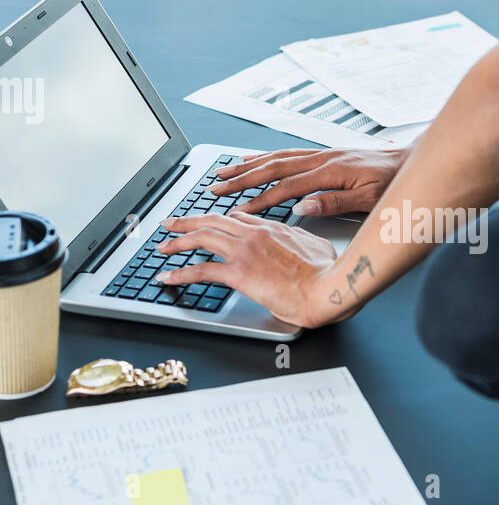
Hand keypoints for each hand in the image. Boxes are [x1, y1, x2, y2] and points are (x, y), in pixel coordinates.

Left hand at [155, 212, 340, 328]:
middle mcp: (255, 233)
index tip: (208, 222)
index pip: (239, 218)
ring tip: (163, 245)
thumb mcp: (318, 247)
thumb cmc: (328, 274)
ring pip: (201, 238)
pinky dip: (180, 273)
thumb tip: (304, 247)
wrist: (329, 287)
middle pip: (212, 221)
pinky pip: (200, 270)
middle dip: (187, 221)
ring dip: (177, 241)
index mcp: (274, 227)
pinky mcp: (238, 273)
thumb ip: (303, 243)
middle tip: (171, 223)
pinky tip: (168, 276)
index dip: (219, 220)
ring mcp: (245, 251)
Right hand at [209, 146, 409, 216]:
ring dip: (247, 166)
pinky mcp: (324, 153)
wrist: (410, 161)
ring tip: (223, 173)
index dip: (262, 200)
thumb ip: (335, 203)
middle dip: (242, 179)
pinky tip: (252, 160)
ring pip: (275, 158)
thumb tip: (303, 207)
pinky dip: (264, 156)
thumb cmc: (394, 183)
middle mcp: (322, 159)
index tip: (240, 212)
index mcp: (331, 172)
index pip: (287, 188)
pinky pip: (287, 153)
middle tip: (216, 188)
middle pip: (273, 168)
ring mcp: (321, 154)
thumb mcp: (370, 199)